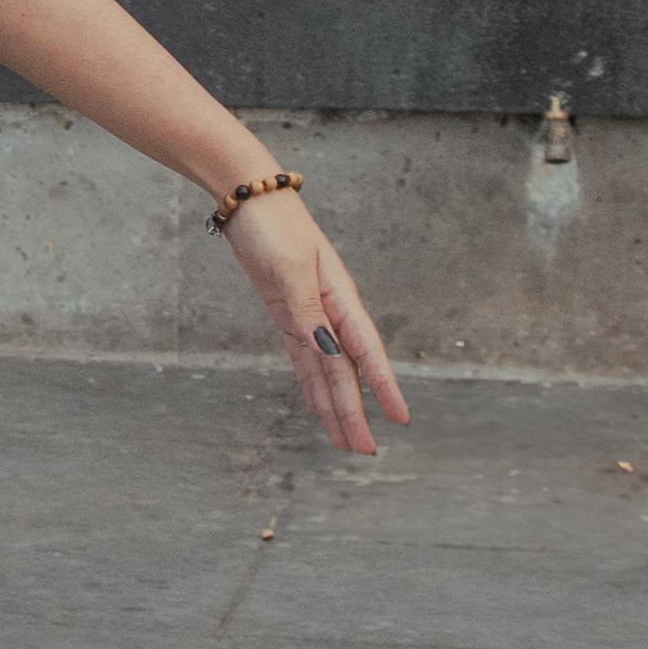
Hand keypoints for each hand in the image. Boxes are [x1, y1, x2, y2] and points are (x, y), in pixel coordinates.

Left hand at [223, 195, 409, 460]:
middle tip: (364, 450)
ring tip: (346, 442)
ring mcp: (308, 314)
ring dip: (336, 406)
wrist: (247, 197)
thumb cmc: (274, 226)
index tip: (400, 418)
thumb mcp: (289, 268)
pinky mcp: (288, 314)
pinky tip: (321, 407)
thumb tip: (330, 353)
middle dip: (355, 411)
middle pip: (346, 371)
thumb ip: (309, 312)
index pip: (366, 351)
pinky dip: (313, 386)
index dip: (383, 386)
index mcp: (339, 297)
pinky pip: (305, 360)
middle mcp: (329, 310)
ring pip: (327, 371)